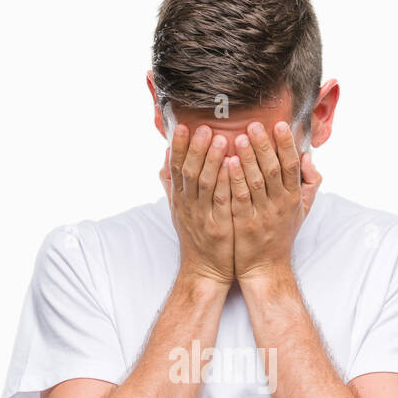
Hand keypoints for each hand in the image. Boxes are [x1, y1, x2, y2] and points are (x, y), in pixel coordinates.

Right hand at [159, 123, 233, 284]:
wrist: (204, 271)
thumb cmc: (196, 238)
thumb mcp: (179, 210)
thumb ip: (172, 184)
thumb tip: (164, 158)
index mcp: (180, 199)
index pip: (176, 168)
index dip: (178, 147)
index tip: (181, 126)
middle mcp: (188, 206)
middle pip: (189, 172)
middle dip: (195, 148)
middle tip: (204, 127)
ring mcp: (203, 217)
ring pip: (205, 184)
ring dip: (212, 160)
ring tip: (220, 139)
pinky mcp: (219, 228)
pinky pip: (221, 202)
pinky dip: (225, 183)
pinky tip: (233, 167)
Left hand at [227, 120, 321, 284]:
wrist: (267, 268)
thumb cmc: (281, 235)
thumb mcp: (302, 210)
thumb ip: (308, 183)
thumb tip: (308, 157)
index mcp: (293, 198)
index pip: (292, 166)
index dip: (286, 145)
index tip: (279, 125)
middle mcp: (280, 205)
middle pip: (274, 170)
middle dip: (264, 146)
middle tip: (254, 125)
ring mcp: (262, 215)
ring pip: (256, 182)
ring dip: (248, 159)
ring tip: (238, 138)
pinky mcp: (244, 225)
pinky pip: (239, 199)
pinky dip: (234, 181)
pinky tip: (228, 164)